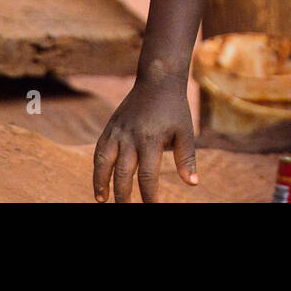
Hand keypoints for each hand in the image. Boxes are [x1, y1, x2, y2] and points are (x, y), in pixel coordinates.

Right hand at [93, 76, 198, 202]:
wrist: (158, 80)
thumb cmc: (175, 109)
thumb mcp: (185, 132)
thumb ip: (186, 158)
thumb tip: (193, 184)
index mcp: (151, 139)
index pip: (147, 176)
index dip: (149, 196)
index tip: (152, 208)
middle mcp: (131, 137)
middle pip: (123, 174)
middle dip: (124, 196)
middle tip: (127, 209)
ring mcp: (118, 131)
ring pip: (105, 162)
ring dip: (102, 184)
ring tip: (103, 201)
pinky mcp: (110, 127)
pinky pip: (99, 151)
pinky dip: (97, 168)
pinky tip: (100, 183)